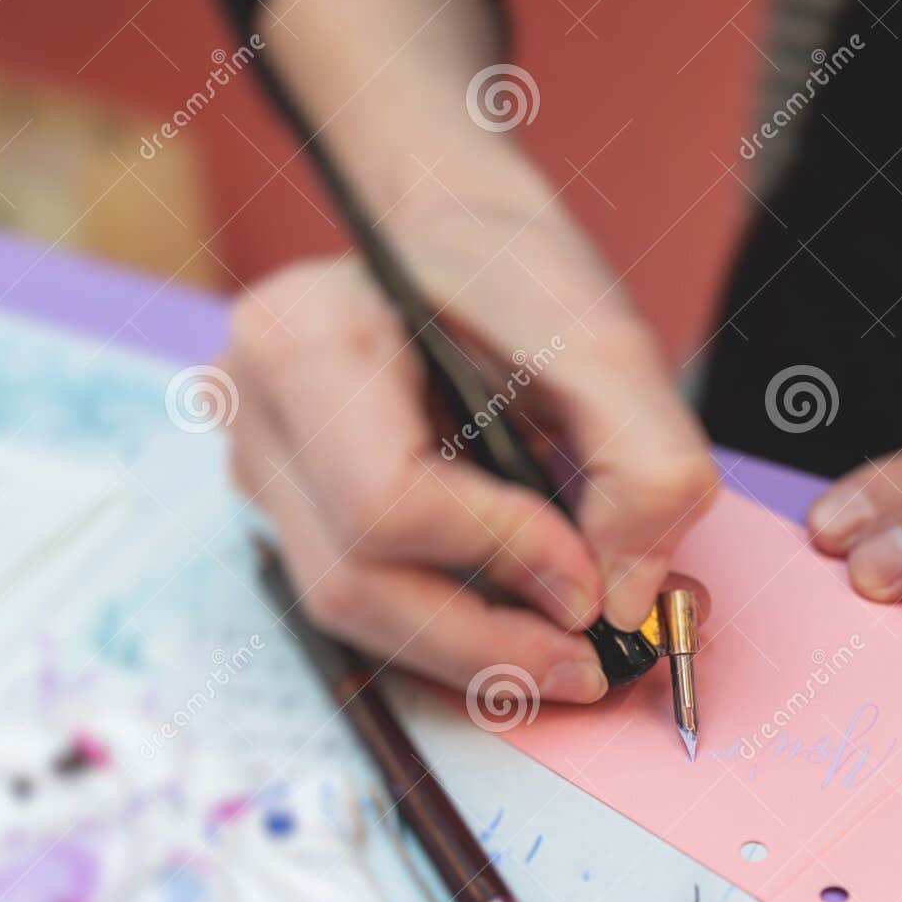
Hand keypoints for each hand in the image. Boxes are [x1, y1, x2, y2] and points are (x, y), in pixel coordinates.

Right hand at [221, 192, 713, 702]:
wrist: (452, 236)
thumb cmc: (516, 272)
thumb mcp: (605, 341)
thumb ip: (645, 461)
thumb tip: (623, 600)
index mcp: (303, 340)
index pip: (383, 498)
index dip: (497, 554)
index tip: (589, 581)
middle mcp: (257, 414)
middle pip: (353, 583)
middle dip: (484, 643)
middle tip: (591, 665)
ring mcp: (264, 469)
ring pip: (351, 612)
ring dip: (469, 654)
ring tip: (568, 655)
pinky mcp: (294, 510)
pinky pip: (365, 600)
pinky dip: (449, 631)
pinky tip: (522, 628)